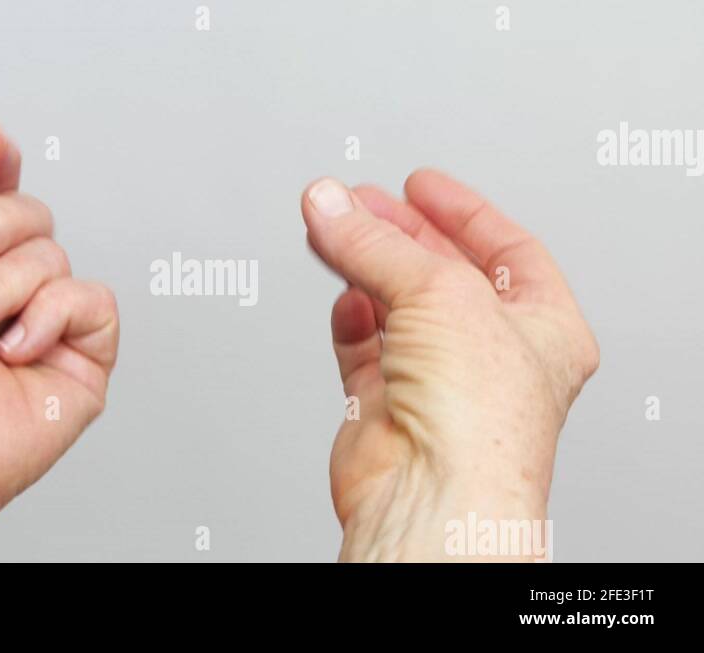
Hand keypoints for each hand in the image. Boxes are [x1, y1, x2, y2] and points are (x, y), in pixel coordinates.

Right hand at [301, 171, 597, 560]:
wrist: (431, 494)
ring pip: (396, 305)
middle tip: (358, 201)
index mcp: (542, 327)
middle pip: (441, 272)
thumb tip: (330, 205)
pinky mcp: (386, 403)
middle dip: (398, 232)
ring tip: (332, 228)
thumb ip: (375, 243)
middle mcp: (492, 354)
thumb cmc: (478, 418)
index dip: (462, 211)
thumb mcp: (438, 292)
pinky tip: (343, 293)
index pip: (506, 250)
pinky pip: (364, 346)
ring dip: (364, 266)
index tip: (419, 185)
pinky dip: (351, 317)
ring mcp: (438, 379)